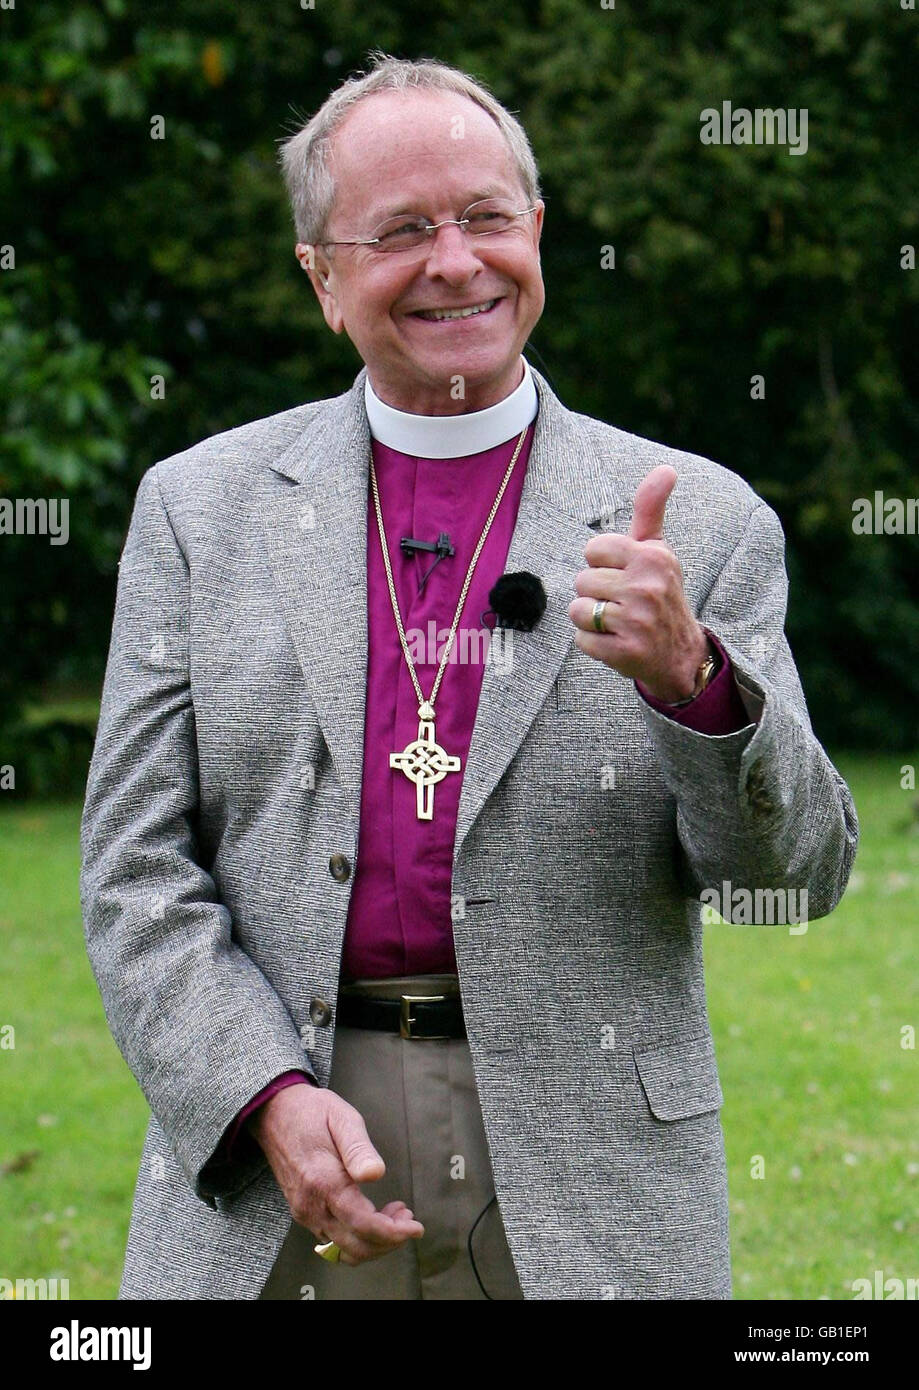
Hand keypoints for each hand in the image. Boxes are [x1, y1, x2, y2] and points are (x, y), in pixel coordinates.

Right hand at [248, 1082, 423, 1265]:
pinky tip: (372, 1215)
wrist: (274, 1113)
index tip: (416, 1227)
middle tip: (408, 1217)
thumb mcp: (342, 1118)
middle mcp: (312, 1206)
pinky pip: (333, 1241)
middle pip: (355, 1247)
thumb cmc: (312, 1112)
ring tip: (394, 1215)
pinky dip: (357, 1238)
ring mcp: (305, 1212)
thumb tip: (376, 1174)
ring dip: (374, 1242)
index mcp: (324, 1182)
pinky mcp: (303, 1213)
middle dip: (388, 1241)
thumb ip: (359, 1148)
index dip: (393, 1233)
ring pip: (343, 1250)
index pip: (363, 1224)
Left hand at [567, 464, 707, 702]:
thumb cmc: (661, 593)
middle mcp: (647, 587)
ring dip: (591, 618)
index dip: (602, 563)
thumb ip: (651, 509)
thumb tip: (666, 468)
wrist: (681, 653)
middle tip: (623, 603)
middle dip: (596, 592)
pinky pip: (582, 640)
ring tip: (617, 622)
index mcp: (653, 557)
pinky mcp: (625, 652)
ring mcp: (637, 621)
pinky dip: (593, 643)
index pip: (594, 548)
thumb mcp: (658, 550)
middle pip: (582, 580)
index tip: (623, 574)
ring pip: (578, 609)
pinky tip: (616, 642)